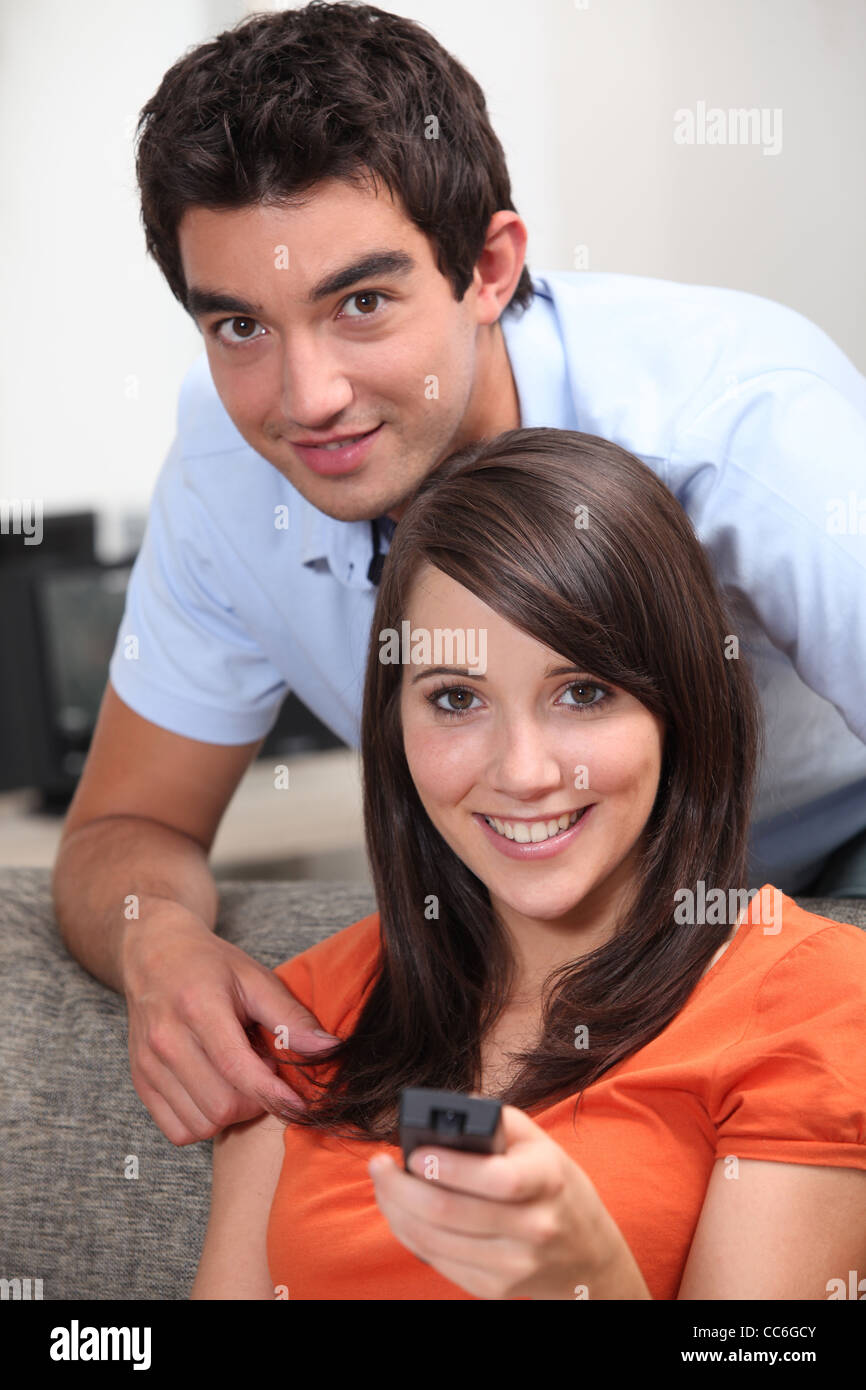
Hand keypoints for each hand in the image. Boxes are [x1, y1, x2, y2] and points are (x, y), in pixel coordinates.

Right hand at [121, 904, 337, 1145]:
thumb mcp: (255, 978)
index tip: (300, 1104)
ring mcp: (148, 1064)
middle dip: (256, 1101)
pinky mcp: (140, 1082)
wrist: (154, 956)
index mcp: (199, 1007)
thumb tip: (329, 1049)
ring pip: (201, 1124)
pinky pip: (177, 1131)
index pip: (238, 1069)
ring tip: (238, 1077)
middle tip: (263, 1069)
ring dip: (232, 1113)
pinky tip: (215, 1090)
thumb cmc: (210, 966)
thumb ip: (290, 1016)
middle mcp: (167, 1039)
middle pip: (222, 1105)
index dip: (273, 1094)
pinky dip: (204, 1122)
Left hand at [369, 1102, 641, 1299]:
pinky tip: (401, 1214)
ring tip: (383, 1187)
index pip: (495, 1178)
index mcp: (546, 1179)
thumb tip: (445, 1111)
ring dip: (396, 1212)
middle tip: (379, 1167)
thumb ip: (495, 1121)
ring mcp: (515, 1264)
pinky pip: (439, 1262)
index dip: (447, 1167)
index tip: (413, 1153)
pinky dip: (412, 1236)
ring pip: (435, 1241)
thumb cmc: (554, 1185)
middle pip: (449, 1212)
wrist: (587, 1254)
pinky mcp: (496, 1288)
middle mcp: (534, 1226)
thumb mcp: (539, 1143)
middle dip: (400, 1188)